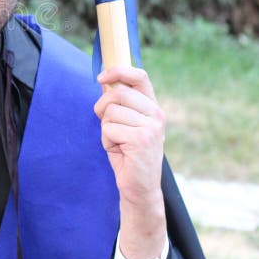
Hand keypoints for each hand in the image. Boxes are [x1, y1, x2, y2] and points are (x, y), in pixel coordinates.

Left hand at [94, 66, 166, 258]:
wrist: (139, 187)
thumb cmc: (128, 154)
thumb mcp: (124, 124)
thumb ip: (118, 103)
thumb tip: (105, 79)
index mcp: (153, 107)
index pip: (140, 77)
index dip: (119, 71)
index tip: (101, 77)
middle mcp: (156, 114)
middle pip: (118, 93)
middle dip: (103, 107)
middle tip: (106, 124)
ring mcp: (151, 126)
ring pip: (111, 112)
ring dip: (106, 129)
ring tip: (118, 142)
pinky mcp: (141, 139)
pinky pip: (109, 129)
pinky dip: (107, 140)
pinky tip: (119, 151)